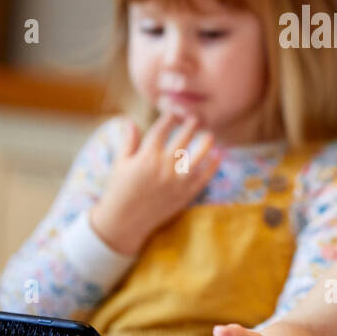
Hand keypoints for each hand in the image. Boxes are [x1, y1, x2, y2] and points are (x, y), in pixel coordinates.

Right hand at [89, 112, 221, 255]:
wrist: (124, 221)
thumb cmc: (119, 190)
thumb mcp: (120, 163)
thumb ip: (128, 141)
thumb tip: (130, 120)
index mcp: (147, 156)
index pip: (162, 130)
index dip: (168, 119)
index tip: (173, 113)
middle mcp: (164, 165)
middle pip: (182, 139)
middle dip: (190, 126)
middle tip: (195, 119)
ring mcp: (177, 181)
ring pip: (197, 156)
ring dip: (206, 143)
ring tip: (210, 135)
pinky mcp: (185, 195)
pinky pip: (204, 177)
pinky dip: (212, 166)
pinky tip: (217, 157)